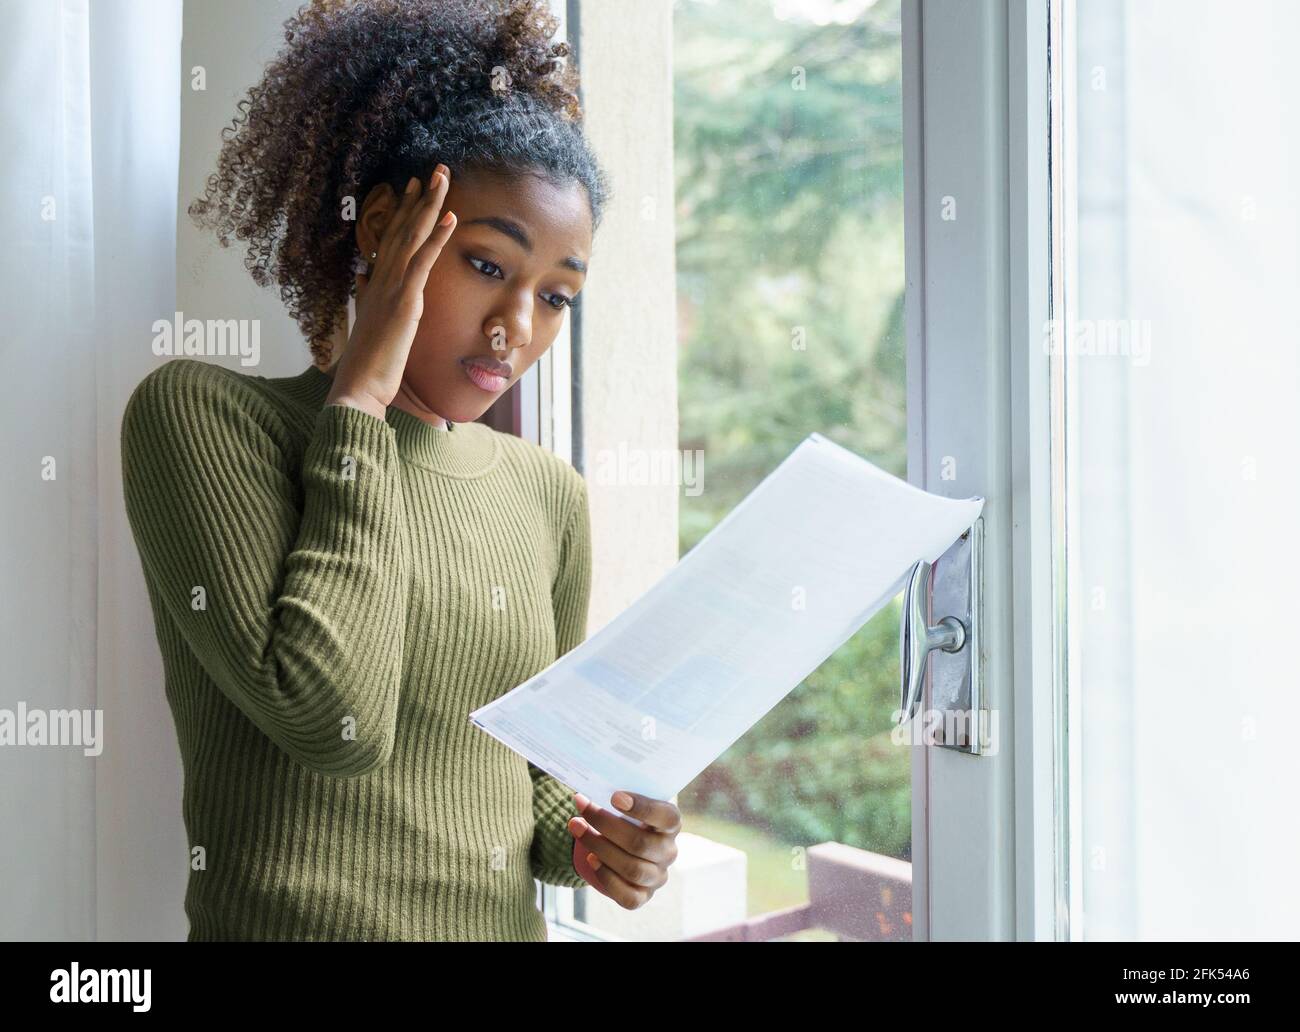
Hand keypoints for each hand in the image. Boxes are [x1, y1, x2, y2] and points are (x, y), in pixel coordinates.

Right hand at [326, 164, 457, 417]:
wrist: (359, 386)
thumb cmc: (367, 364)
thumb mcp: (371, 324)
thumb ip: (369, 299)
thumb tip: (363, 280)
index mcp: (375, 283)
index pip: (390, 237)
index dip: (403, 210)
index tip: (413, 186)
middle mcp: (381, 278)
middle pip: (402, 227)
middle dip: (419, 197)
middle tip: (434, 169)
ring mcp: (391, 287)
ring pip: (412, 236)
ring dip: (429, 204)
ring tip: (443, 177)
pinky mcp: (404, 301)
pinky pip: (423, 262)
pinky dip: (436, 237)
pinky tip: (451, 217)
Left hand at [567, 790, 680, 909]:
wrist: (624, 845)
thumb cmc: (626, 817)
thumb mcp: (629, 804)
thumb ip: (619, 798)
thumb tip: (590, 792)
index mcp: (671, 824)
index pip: (666, 817)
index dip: (642, 807)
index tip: (614, 797)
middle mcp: (668, 852)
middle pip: (640, 843)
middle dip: (606, 824)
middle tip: (582, 808)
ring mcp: (657, 876)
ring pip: (632, 869)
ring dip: (599, 847)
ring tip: (577, 828)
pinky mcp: (642, 896)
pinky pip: (627, 896)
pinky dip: (606, 877)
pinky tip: (591, 859)